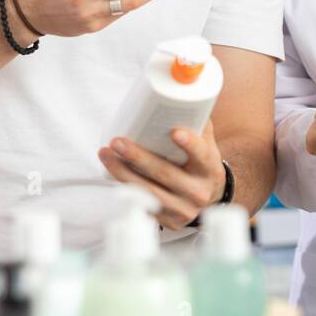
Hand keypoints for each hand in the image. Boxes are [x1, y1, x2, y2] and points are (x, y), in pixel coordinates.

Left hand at [98, 119, 225, 229]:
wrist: (211, 198)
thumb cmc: (202, 163)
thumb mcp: (207, 145)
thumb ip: (197, 123)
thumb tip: (180, 93)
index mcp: (209, 169)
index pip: (201, 155)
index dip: (189, 144)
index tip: (175, 132)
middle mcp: (198, 191)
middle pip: (165, 174)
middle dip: (138, 157)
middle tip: (117, 141)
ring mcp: (183, 210)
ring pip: (149, 192)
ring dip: (122, 173)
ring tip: (105, 154)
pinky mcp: (168, 222)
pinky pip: (143, 206)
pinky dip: (125, 190)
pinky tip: (111, 175)